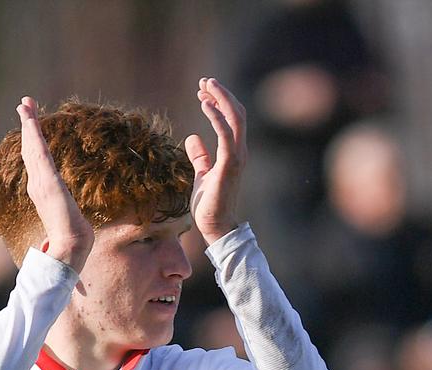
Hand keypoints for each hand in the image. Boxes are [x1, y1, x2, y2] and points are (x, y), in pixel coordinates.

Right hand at [17, 96, 92, 271]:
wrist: (70, 248)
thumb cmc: (71, 240)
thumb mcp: (68, 219)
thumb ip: (64, 216)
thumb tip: (71, 230)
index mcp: (42, 188)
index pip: (35, 158)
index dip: (31, 138)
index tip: (30, 120)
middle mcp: (38, 182)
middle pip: (30, 147)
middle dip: (28, 123)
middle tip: (24, 101)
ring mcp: (42, 182)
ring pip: (33, 147)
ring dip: (30, 124)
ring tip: (25, 104)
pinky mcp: (49, 182)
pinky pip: (40, 155)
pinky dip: (34, 137)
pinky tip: (32, 122)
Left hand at [185, 77, 246, 243]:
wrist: (215, 226)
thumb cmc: (210, 204)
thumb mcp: (201, 175)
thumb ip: (200, 157)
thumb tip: (193, 138)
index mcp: (234, 152)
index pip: (232, 119)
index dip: (220, 102)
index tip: (203, 91)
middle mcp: (239, 152)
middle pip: (236, 113)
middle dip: (221, 94)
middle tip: (205, 81)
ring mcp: (236, 157)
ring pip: (235, 118)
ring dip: (221, 98)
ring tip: (206, 85)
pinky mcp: (229, 164)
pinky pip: (226, 134)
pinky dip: (217, 116)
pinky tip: (205, 103)